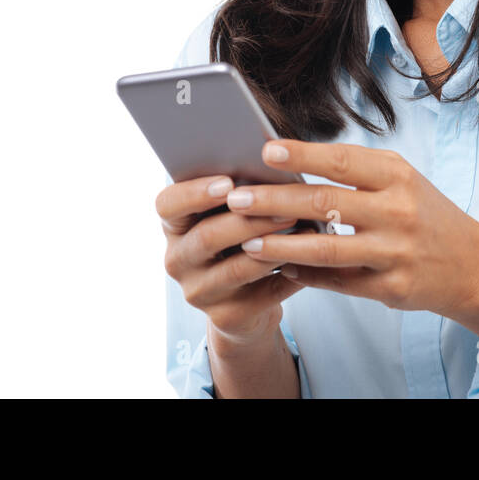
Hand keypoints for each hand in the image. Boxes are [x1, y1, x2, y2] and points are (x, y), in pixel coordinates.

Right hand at [157, 174, 304, 346]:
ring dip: (274, 245)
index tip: (227, 182)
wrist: (244, 304)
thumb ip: (239, 193)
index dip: (194, 193)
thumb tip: (271, 163)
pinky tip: (310, 257)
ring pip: (238, 267)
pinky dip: (290, 272)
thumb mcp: (228, 216)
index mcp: (174, 226)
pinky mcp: (227, 316)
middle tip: (283, 207)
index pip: (168, 205)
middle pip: (207, 236)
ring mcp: (199, 292)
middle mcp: (178, 260)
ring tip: (303, 228)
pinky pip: (263, 293)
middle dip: (249, 219)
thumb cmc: (239, 242)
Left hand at [226, 140, 478, 317]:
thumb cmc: (425, 213)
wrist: (474, 265)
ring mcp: (395, 253)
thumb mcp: (402, 179)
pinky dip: (304, 276)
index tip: (265, 151)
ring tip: (246, 241)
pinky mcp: (391, 288)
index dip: (302, 156)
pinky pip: (337, 282)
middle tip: (236, 198)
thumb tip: (293, 159)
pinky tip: (278, 269)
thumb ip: (355, 170)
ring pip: (326, 250)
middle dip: (275, 202)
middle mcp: (398, 212)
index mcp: (398, 177)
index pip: (342, 162)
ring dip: (281, 246)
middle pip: (325, 204)